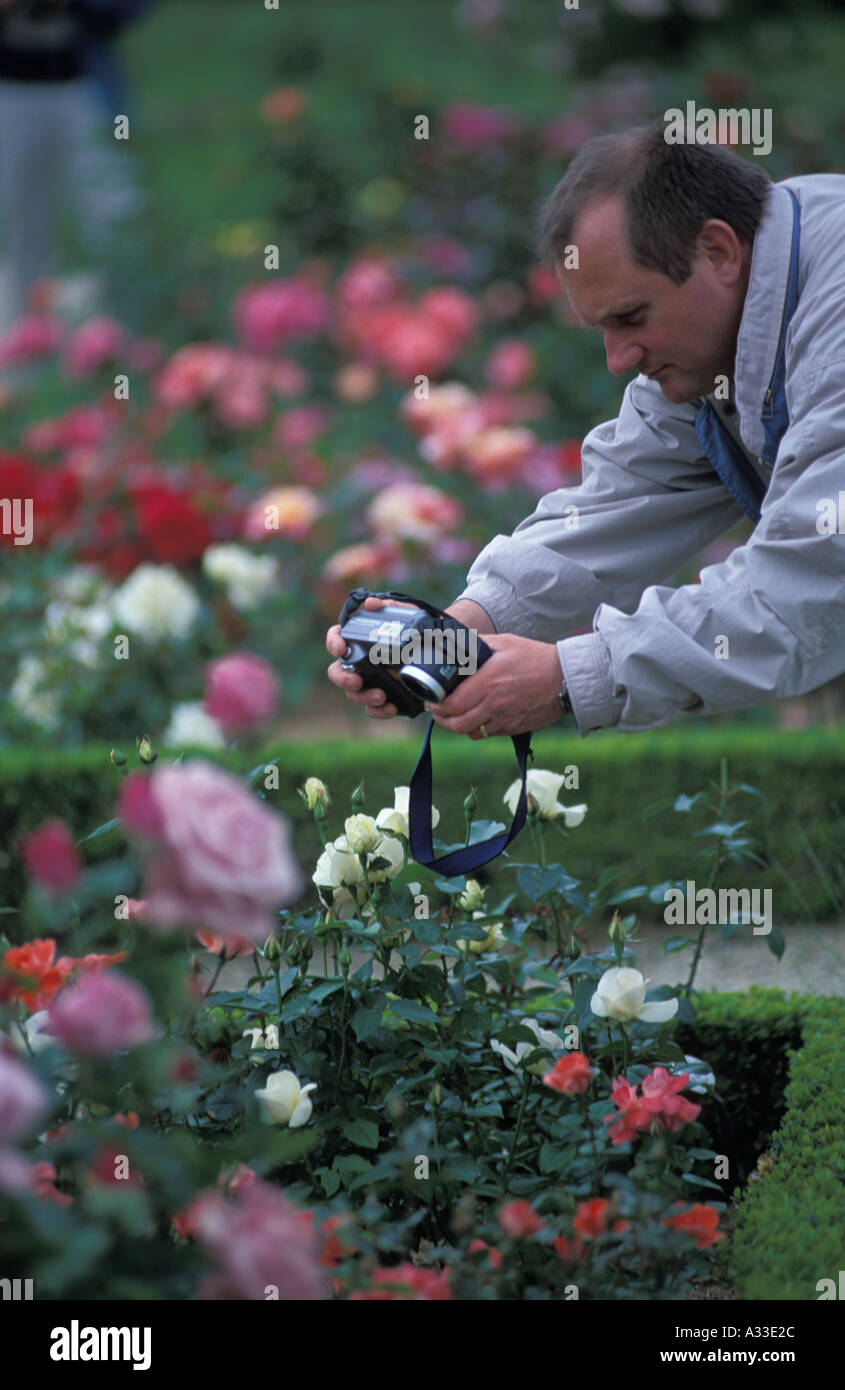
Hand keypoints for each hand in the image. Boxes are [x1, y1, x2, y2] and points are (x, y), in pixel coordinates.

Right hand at [325, 595, 419, 720]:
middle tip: (356, 681)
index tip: (340, 648)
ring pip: (354, 693)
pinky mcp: (382, 696)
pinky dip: (379, 711)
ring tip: (381, 696)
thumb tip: (371, 603)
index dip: (333, 642)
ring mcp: (368, 681)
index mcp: (358, 640)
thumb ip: (389, 607)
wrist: (439, 650)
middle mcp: (358, 662)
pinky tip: (391, 708)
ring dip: (363, 697)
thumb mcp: (407, 614)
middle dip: (343, 678)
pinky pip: (373, 708)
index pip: (336, 638)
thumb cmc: (415, 629)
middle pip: (337, 672)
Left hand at [423, 633, 563, 738]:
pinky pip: (488, 734)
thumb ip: (478, 644)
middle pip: (456, 724)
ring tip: (454, 716)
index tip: (431, 700)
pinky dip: (478, 729)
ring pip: (471, 732)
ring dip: (458, 726)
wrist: (565, 678)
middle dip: (442, 719)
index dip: (436, 706)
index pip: (451, 704)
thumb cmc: (535, 658)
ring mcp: (504, 719)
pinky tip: (476, 718)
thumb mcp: (504, 643)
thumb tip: (457, 643)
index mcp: (487, 683)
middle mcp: (493, 705)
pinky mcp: (513, 727)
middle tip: (438, 710)